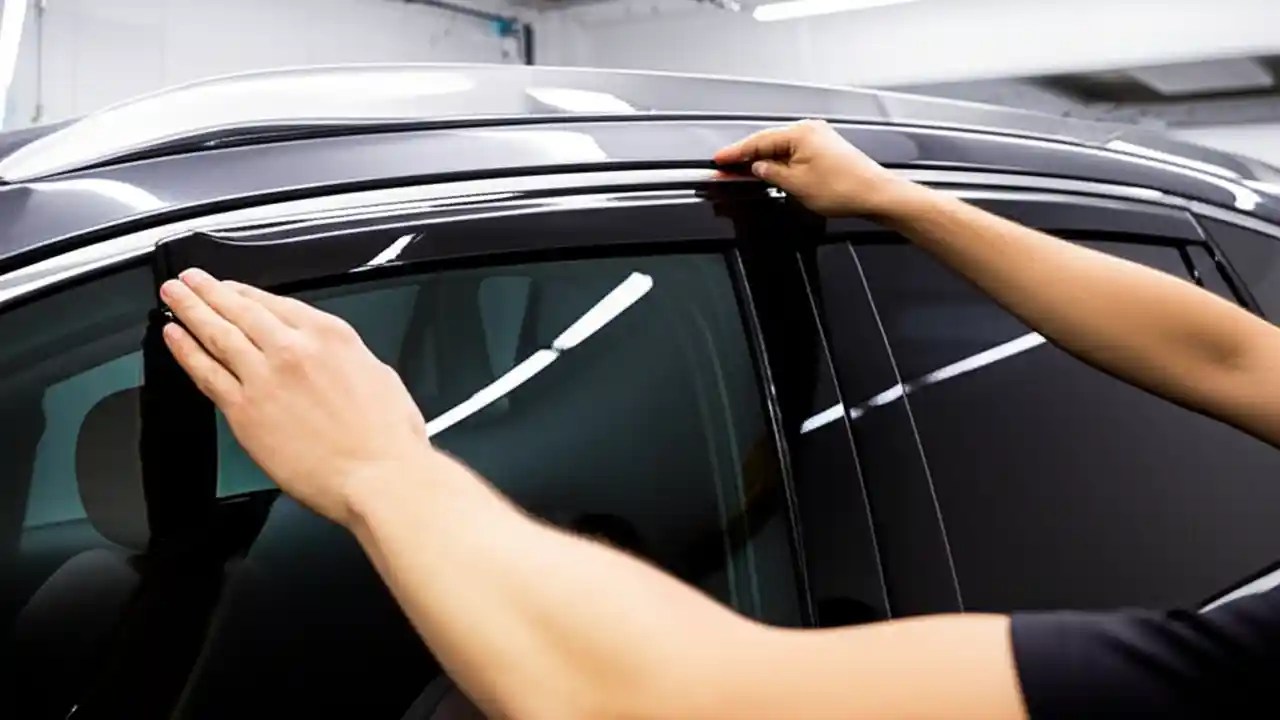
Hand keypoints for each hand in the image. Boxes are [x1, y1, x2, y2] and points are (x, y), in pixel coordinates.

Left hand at [159, 269, 432, 525]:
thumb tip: (331, 361)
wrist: (379, 476)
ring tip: (173, 294)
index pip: (277, 304)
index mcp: (331, 336)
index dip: (247, 293)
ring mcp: (265, 377)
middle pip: (241, 309)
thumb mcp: (379, 376)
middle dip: (209, 290)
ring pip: (217, 333)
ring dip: (190, 309)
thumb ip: (346, 360)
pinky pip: (206, 373)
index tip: (232, 289)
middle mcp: (294, 348)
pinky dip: (186, 351)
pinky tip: (174, 336)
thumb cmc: (387, 439)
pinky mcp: (245, 410)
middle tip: (188, 279)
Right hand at [714, 119, 918, 217]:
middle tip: (725, 168)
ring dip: (762, 161)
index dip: (735, 153)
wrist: (875, 195)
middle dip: (746, 157)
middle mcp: (810, 130)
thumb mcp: (796, 184)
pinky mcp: (826, 150)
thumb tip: (757, 168)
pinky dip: (779, 162)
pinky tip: (771, 172)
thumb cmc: (844, 188)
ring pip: (781, 148)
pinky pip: (794, 153)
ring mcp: (819, 139)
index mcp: (800, 133)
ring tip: (743, 173)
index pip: (757, 141)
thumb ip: (771, 173)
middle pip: (768, 142)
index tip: (719, 160)